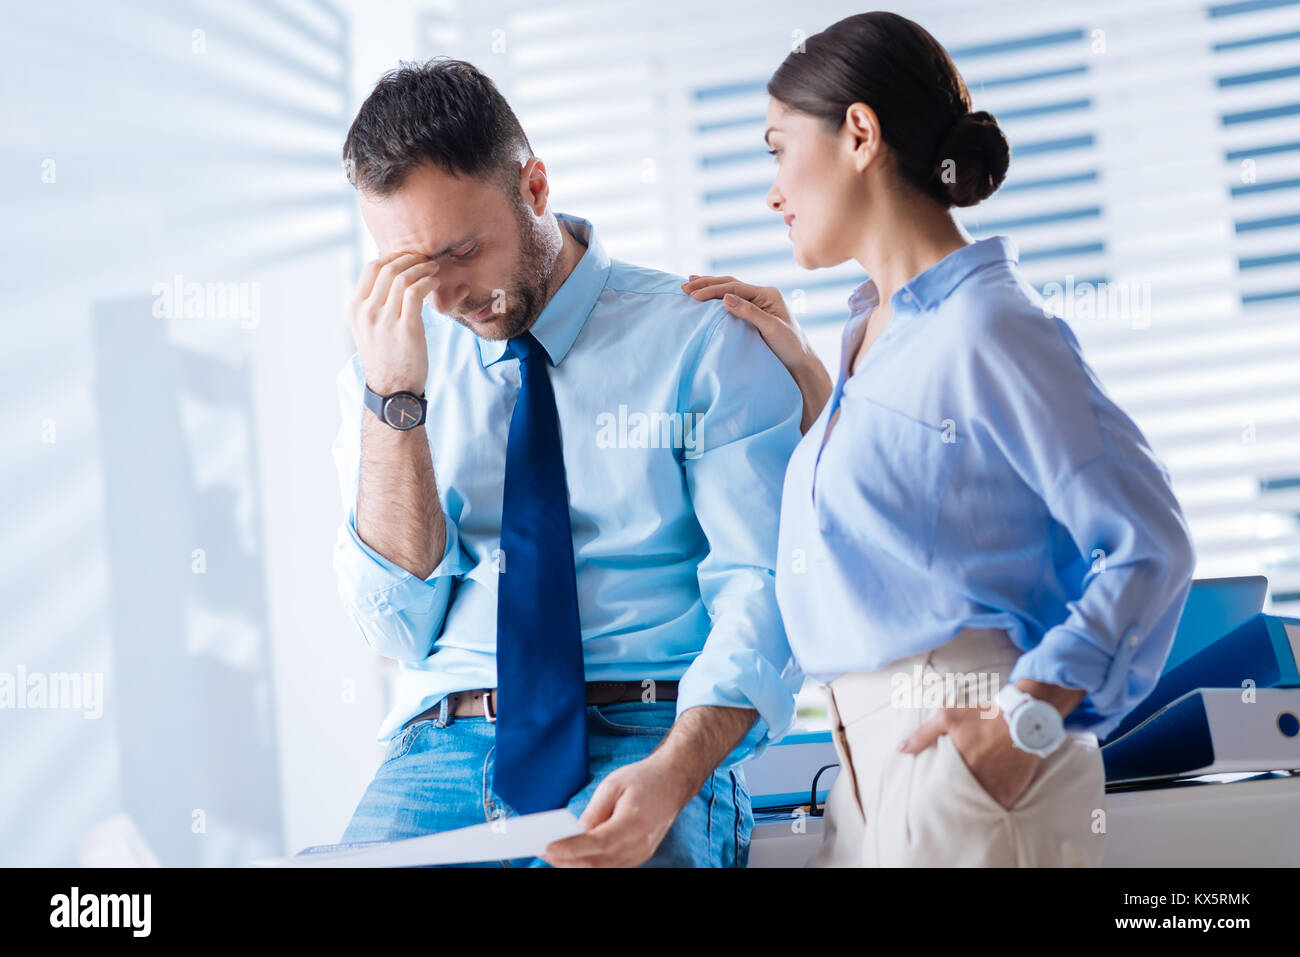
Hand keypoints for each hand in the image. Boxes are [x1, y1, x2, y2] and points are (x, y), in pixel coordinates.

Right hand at [347, 252, 440, 394]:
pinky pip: (416, 293)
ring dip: (422, 268)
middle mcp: (366, 312)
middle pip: (388, 268)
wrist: (392, 390)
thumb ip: (373, 304)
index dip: (392, 256)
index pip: (371, 268)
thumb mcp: (368, 328)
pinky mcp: (407, 330)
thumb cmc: (386, 357)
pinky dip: (428, 282)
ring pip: (403, 278)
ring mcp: (385, 321)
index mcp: (354, 309)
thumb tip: (391, 275)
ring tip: (434, 270)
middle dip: (411, 259)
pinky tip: (435, 283)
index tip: (408, 258)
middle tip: (426, 259)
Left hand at [540, 752, 693, 867]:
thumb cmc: (643, 779)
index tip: (548, 847)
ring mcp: (642, 853)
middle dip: (567, 860)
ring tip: (552, 856)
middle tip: (542, 852)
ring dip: (576, 865)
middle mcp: (640, 843)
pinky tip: (572, 857)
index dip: (572, 848)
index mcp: (635, 821)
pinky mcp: (639, 856)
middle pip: (599, 862)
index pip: (598, 842)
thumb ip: (594, 811)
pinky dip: (590, 864)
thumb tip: (574, 833)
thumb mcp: (613, 784)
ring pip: (603, 869)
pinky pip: (611, 867)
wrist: (673, 782)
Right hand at [681, 274, 831, 431]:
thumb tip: (725, 298)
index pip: (735, 287)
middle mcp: (762, 295)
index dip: (712, 290)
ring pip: (729, 289)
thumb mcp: (771, 329)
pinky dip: (716, 297)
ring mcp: (758, 304)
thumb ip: (750, 313)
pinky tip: (705, 296)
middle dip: (706, 283)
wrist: (800, 362)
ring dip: (709, 286)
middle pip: (730, 283)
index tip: (693, 295)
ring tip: (689, 283)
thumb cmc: (790, 347)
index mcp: (768, 294)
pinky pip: (731, 300)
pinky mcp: (753, 314)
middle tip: (684, 286)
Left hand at [899, 701, 1040, 810]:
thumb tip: (900, 749)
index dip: (939, 793)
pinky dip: (996, 804)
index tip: (934, 797)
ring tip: (968, 809)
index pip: (944, 787)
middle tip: (949, 807)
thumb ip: (922, 735)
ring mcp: (997, 784)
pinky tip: (990, 803)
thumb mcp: (947, 717)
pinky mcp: (1013, 787)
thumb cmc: (983, 714)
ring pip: (982, 803)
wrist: (1023, 716)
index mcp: (960, 763)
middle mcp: (978, 777)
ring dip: (975, 805)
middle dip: (956, 801)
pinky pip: (1002, 804)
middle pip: (963, 798)